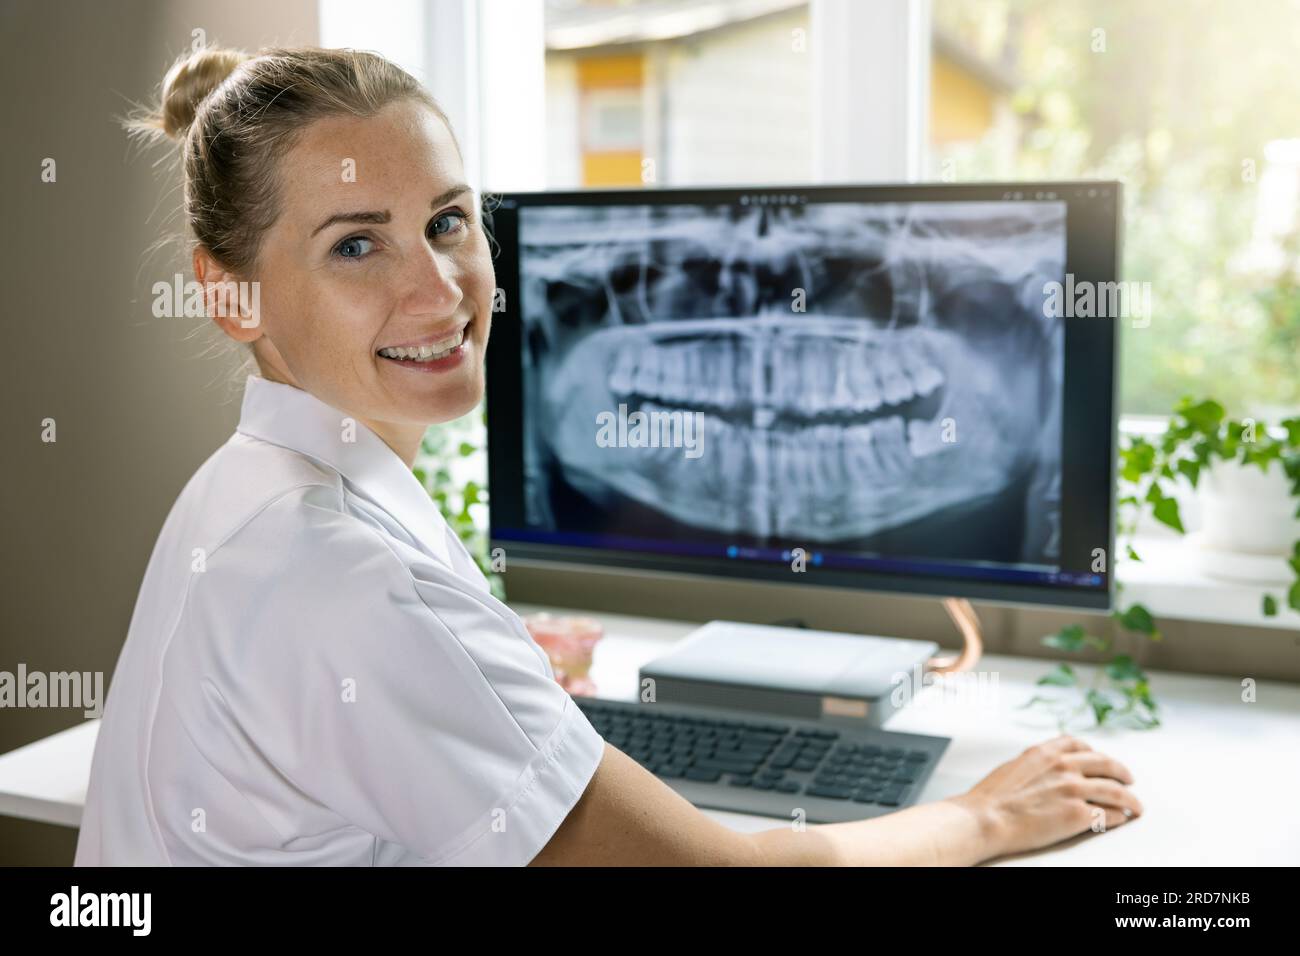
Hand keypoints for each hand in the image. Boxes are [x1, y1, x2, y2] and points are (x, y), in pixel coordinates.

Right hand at [951, 734, 1142, 861]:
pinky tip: (1120, 820)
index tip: (1102, 760)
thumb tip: (1044, 770)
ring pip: (1115, 791)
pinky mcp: (1078, 815)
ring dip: (1129, 799)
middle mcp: (1064, 767)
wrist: (986, 818)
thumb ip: (1035, 764)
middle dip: (1122, 773)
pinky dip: (1118, 818)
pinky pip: (1109, 815)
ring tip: (1136, 806)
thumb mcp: (1014, 766)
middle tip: (1129, 781)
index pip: (1080, 745)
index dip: (1096, 753)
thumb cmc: (992, 798)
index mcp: (1046, 752)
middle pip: (1106, 765)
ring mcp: (1073, 790)